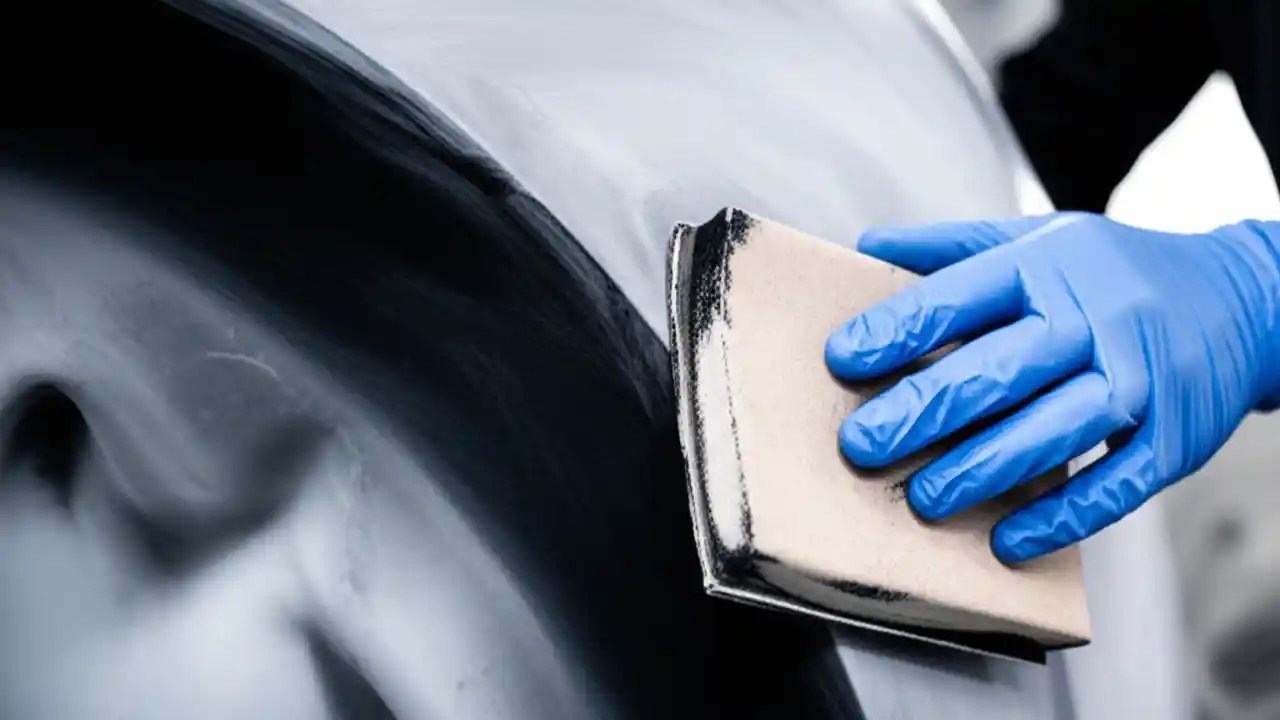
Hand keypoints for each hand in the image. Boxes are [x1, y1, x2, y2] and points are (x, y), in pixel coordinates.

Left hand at [825, 213, 1279, 562]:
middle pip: (998, 370)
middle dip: (923, 411)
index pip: (959, 296)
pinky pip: (1114, 485)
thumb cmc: (1112, 273)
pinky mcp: (1173, 439)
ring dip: (982, 469)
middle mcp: (1093, 321)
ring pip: (1053, 431)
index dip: (897, 330)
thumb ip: (951, 249)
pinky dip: (1061, 517)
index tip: (841, 359)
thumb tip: (865, 251)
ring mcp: (1138, 381)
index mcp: (1047, 268)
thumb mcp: (1039, 241)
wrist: (1244, 299)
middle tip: (860, 444)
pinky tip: (1008, 540)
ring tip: (922, 498)